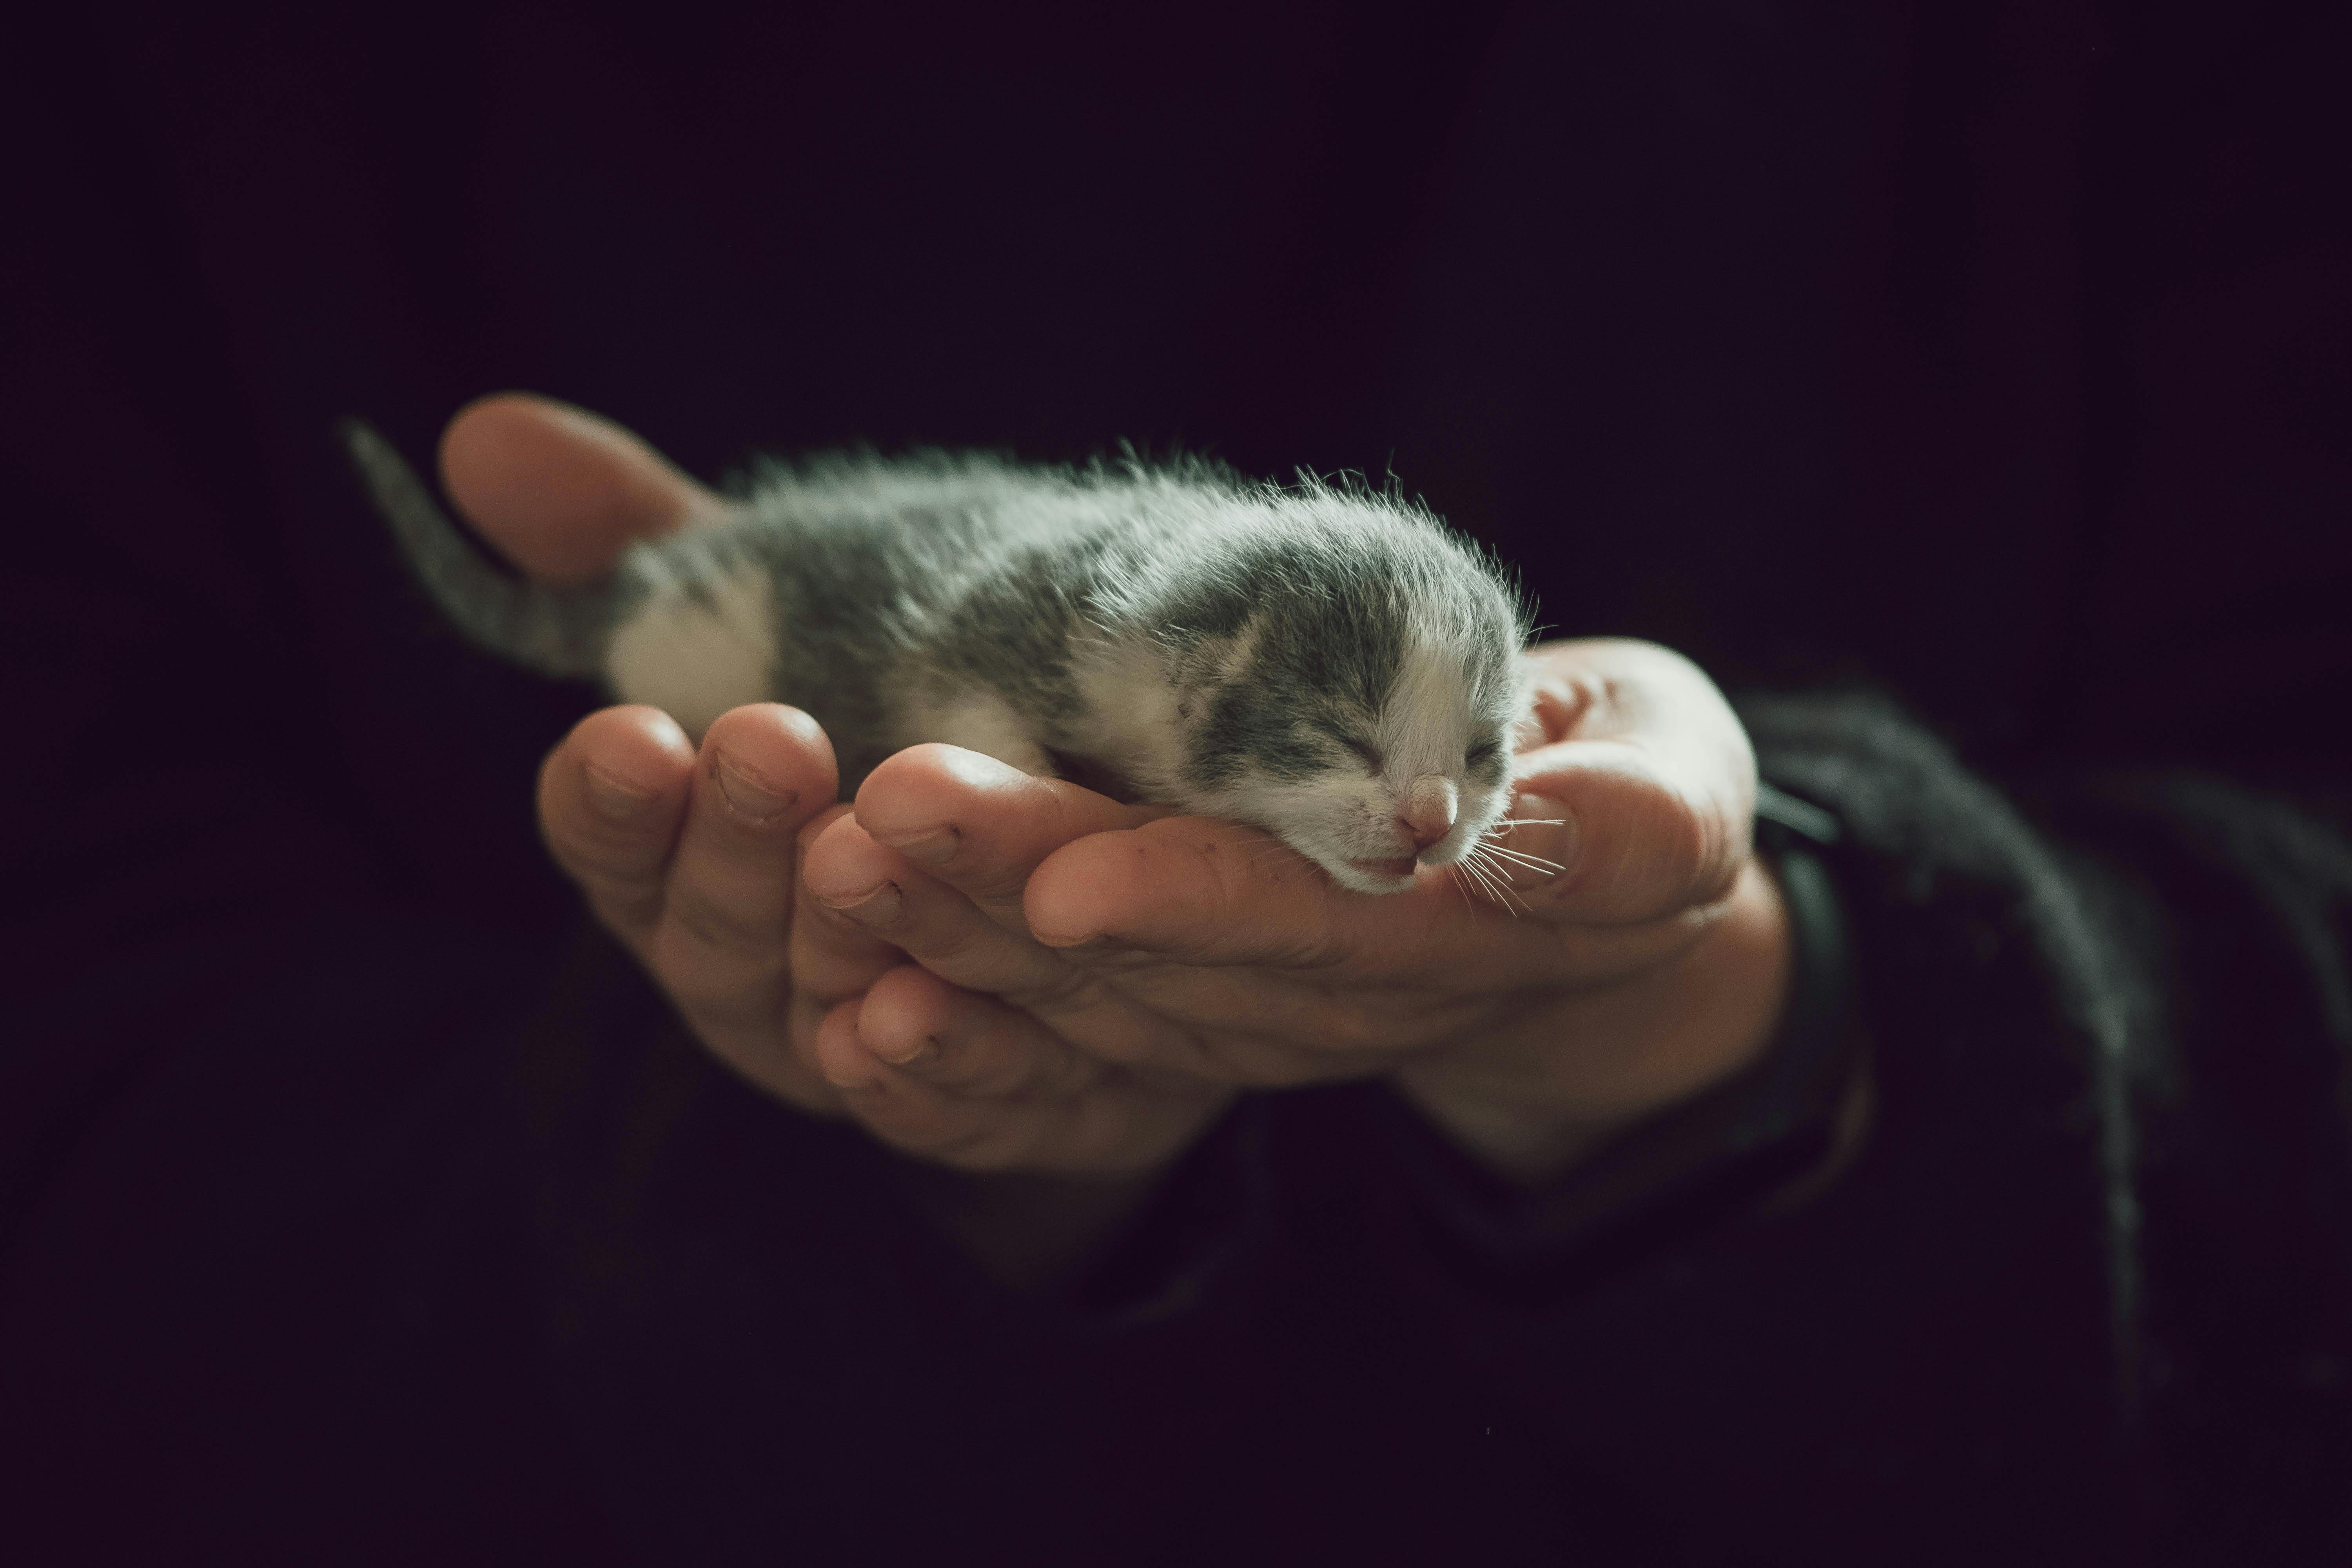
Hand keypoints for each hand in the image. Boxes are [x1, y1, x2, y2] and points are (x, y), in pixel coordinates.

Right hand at [444, 393, 1233, 1182]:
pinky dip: (930, 1074)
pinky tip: (917, 1022)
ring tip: (856, 858)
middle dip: (737, 838)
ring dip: (831, 939)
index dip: (611, 799)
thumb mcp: (783, 624)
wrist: (1074, 875)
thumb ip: (654, 550)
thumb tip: (487, 430)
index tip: (626, 730)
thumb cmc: (892, 720)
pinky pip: (955, 1109)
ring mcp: (859, 1051)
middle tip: (770, 741)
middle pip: (722, 921)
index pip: (616, 841)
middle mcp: (755, 969)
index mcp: (686, 865)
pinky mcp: (992, 1105)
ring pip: (830, 1008)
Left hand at [803, 639, 1790, 1179]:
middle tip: (890, 805)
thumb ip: (1632, 823)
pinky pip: (1065, 1024)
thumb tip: (1577, 834)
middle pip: (1168, 960)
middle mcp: (1339, 997)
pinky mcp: (1194, 1008)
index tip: (1074, 880)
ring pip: (1091, 993)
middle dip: (1024, 888)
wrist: (1576, 885)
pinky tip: (842, 962)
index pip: (1319, 924)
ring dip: (956, 930)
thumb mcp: (1680, 789)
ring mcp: (1256, 1017)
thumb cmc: (1629, 788)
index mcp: (1465, 934)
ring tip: (835, 844)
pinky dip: (958, 1004)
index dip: (1199, 904)